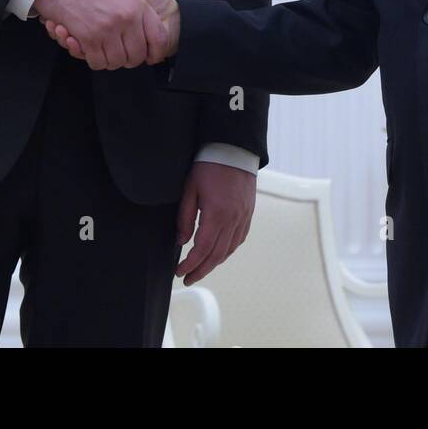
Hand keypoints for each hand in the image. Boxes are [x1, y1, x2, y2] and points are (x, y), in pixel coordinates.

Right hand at [33, 0, 165, 69]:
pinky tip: (88, 47)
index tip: (149, 55)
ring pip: (116, 62)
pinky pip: (98, 62)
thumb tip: (157, 20)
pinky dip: (93, 60)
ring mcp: (107, 28)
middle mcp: (126, 17)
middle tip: (119, 52)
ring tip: (103, 49)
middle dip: (128, 59)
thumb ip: (145, 1)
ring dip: (109, 60)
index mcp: (138, 5)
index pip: (159, 38)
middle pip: (136, 56)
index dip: (155, 52)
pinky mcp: (89, 38)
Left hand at [173, 161, 255, 285]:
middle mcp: (233, 219)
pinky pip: (239, 239)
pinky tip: (219, 254)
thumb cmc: (209, 166)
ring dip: (214, 263)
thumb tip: (181, 241)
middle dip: (201, 270)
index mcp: (217, 214)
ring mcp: (243, 217)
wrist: (234, 149)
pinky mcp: (248, 213)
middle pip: (217, 255)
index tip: (179, 272)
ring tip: (200, 269)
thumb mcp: (190, 189)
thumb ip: (185, 217)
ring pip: (229, 250)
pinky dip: (227, 251)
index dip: (190, 264)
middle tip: (187, 278)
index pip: (203, 249)